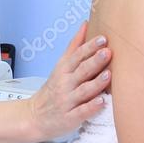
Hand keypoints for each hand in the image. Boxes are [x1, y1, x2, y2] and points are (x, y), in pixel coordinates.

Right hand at [27, 22, 111, 141]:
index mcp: (64, 70)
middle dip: (94, 61)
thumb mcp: (60, 66)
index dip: (90, 47)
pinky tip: (101, 102)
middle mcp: (65, 84)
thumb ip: (74, 46)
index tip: (103, 38)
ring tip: (108, 75)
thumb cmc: (52, 90)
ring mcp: (67, 101)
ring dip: (96, 83)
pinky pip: (81, 112)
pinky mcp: (70, 118)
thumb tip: (86, 25)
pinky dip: (91, 107)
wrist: (34, 117)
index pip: (77, 56)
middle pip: (81, 71)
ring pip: (83, 91)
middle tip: (107, 52)